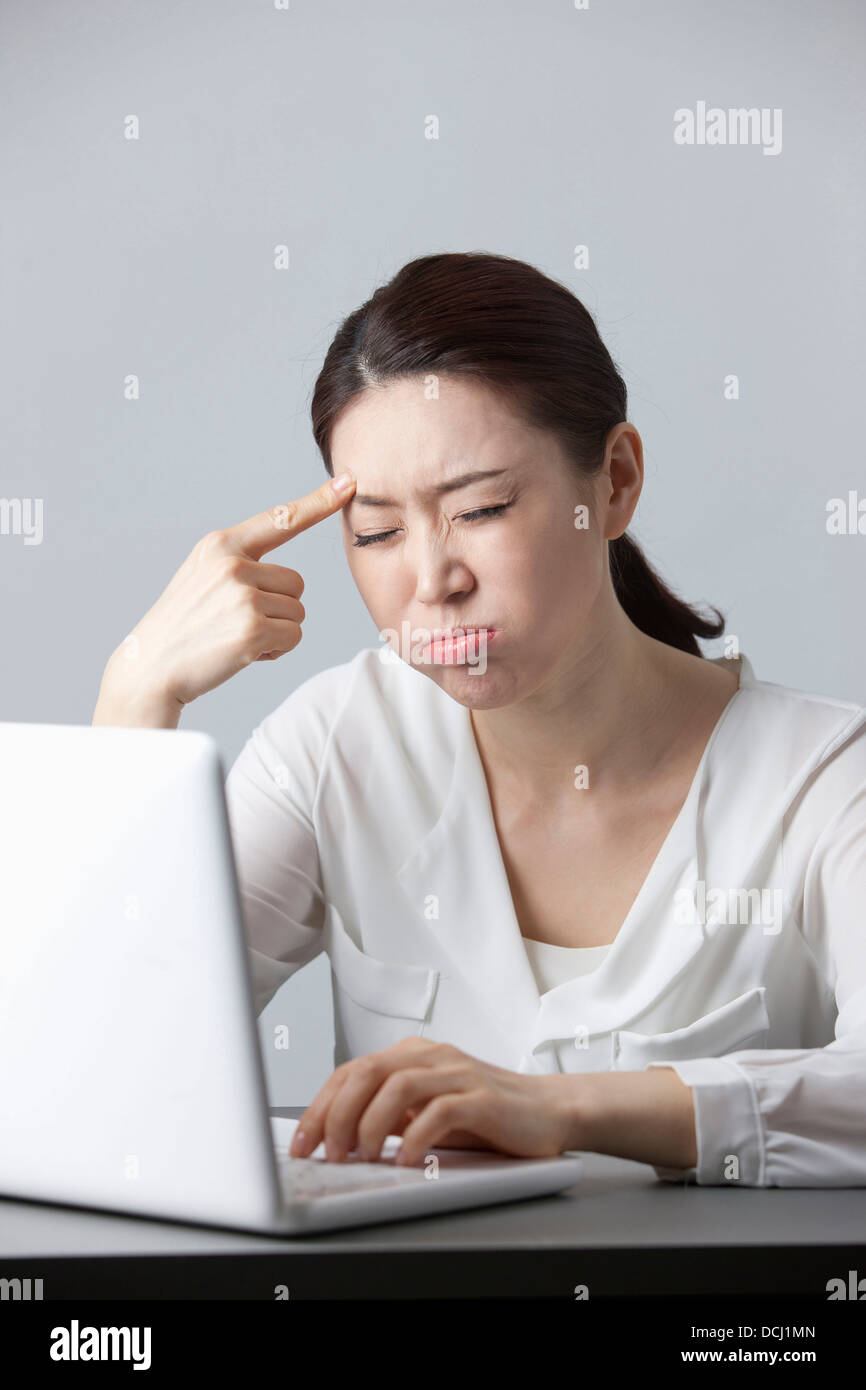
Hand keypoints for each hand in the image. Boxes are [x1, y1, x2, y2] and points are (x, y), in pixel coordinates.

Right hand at [103, 471, 356, 709]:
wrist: (151, 667)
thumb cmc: (184, 626)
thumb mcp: (204, 576)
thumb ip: (241, 563)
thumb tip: (289, 576)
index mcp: (220, 545)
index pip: (279, 519)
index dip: (318, 502)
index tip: (348, 483)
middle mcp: (232, 564)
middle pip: (297, 583)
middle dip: (278, 608)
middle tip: (237, 623)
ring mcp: (242, 597)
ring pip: (298, 612)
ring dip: (277, 632)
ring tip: (236, 637)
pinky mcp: (252, 630)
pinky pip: (294, 637)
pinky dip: (276, 651)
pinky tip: (242, 654)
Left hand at [288, 1037, 580, 1166]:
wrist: (549, 1111)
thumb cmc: (486, 1116)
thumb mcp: (427, 1111)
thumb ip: (390, 1114)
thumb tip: (338, 1136)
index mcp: (413, 1055)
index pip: (352, 1071)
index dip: (320, 1105)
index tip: (302, 1141)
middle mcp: (432, 1056)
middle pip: (366, 1072)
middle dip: (336, 1114)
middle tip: (326, 1152)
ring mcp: (458, 1074)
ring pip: (397, 1086)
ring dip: (370, 1125)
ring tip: (362, 1156)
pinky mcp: (483, 1098)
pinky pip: (439, 1111)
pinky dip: (416, 1137)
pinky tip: (407, 1159)